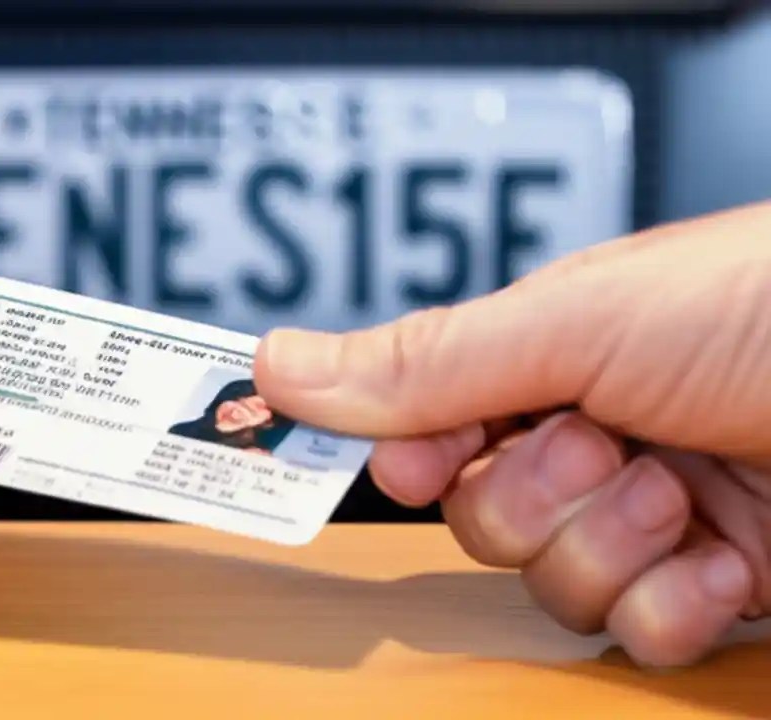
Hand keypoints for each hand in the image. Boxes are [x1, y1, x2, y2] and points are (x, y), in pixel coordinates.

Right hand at [253, 201, 770, 666]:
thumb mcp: (576, 321)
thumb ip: (423, 362)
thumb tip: (278, 364)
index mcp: (545, 361)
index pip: (422, 427)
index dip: (404, 456)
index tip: (404, 463)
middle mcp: (592, 436)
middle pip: (477, 521)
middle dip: (531, 497)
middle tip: (594, 447)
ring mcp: (652, 512)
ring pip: (552, 585)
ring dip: (610, 544)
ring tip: (675, 491)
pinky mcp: (718, 580)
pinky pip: (641, 634)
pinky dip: (677, 603)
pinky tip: (724, 553)